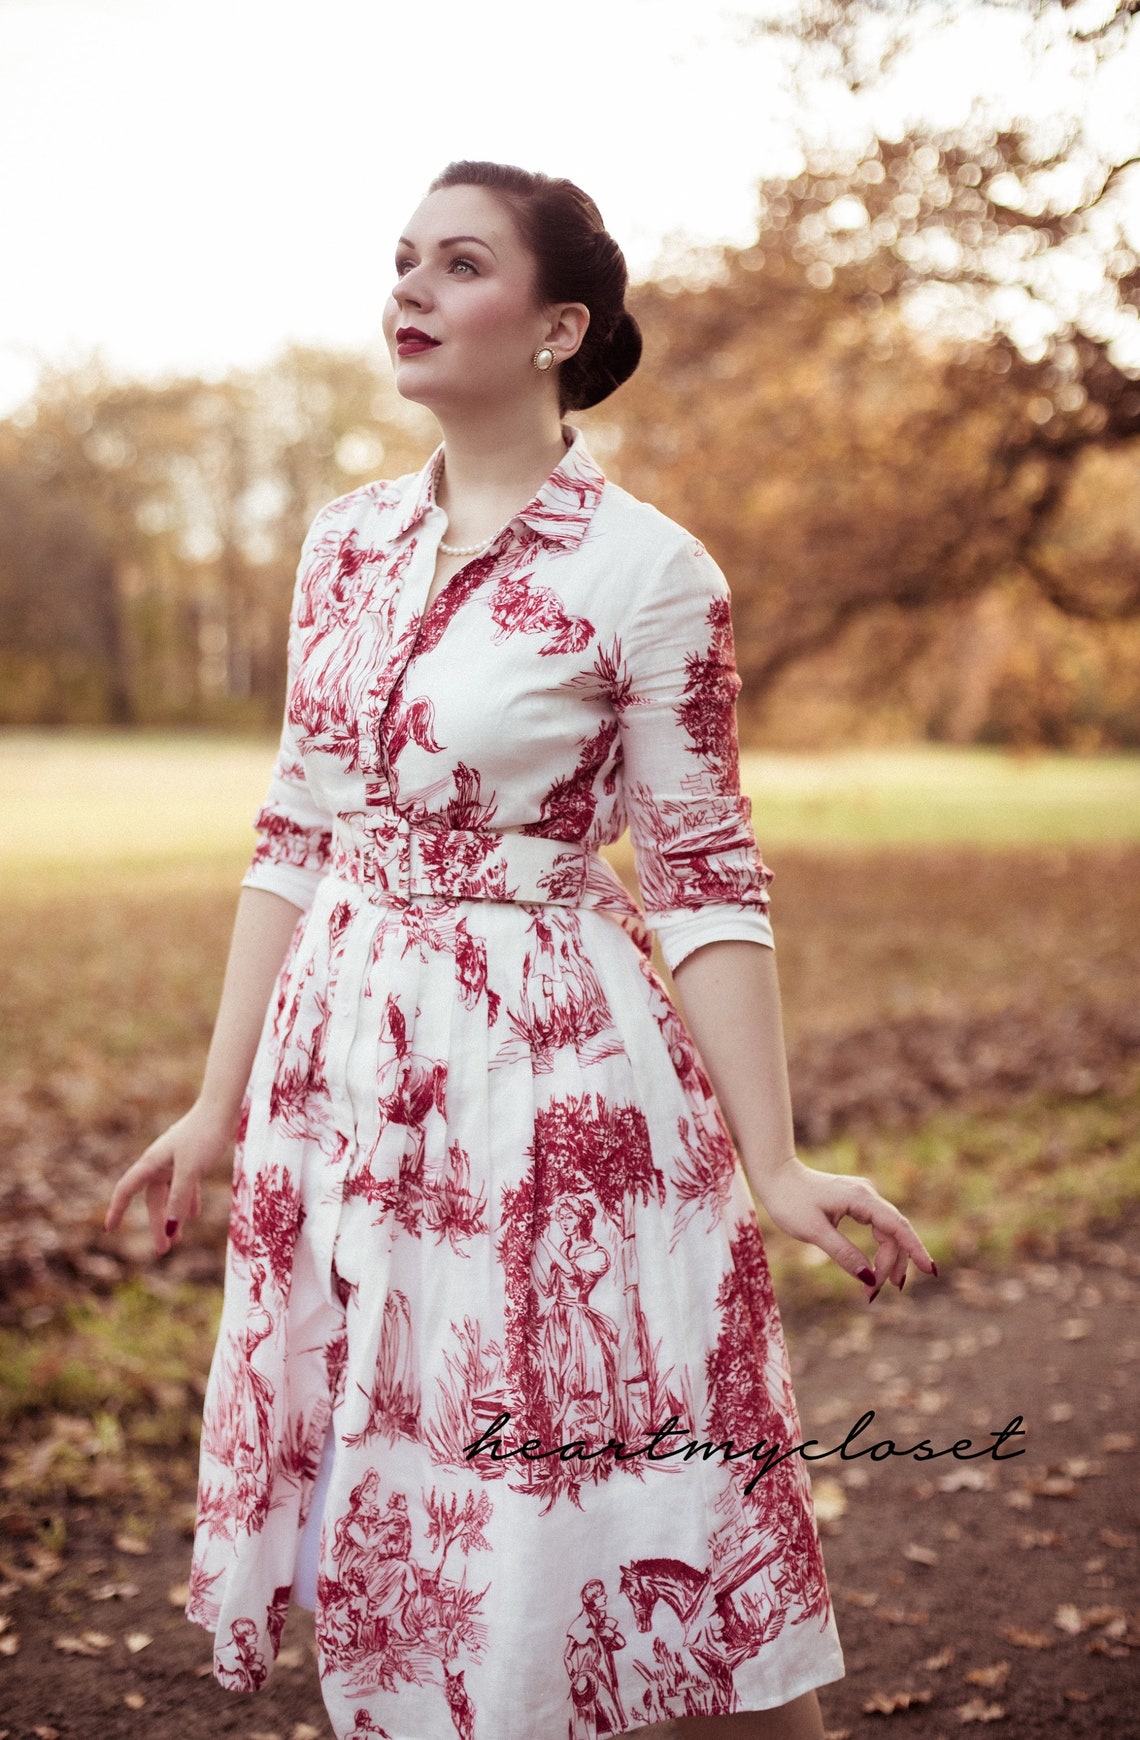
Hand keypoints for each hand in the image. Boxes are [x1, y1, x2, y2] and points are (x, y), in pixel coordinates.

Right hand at [103, 1100, 234, 1258]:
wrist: (222, 1108)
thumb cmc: (203, 1135)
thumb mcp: (190, 1170)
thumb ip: (180, 1198)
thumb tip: (171, 1229)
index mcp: (151, 1163)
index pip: (126, 1190)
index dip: (116, 1210)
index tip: (109, 1229)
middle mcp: (159, 1162)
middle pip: (153, 1200)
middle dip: (157, 1225)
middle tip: (163, 1251)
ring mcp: (175, 1160)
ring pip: (169, 1194)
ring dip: (173, 1216)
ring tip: (178, 1239)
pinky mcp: (191, 1158)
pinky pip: (184, 1185)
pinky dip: (187, 1200)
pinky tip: (194, 1214)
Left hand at [748, 1154, 937, 1298]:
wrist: (776, 1176)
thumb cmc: (790, 1201)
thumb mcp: (814, 1232)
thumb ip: (843, 1253)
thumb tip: (868, 1277)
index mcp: (861, 1199)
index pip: (897, 1227)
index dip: (915, 1249)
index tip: (930, 1271)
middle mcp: (868, 1195)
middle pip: (894, 1233)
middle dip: (891, 1263)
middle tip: (876, 1291)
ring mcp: (863, 1198)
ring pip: (887, 1232)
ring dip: (887, 1259)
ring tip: (880, 1286)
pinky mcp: (856, 1203)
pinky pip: (877, 1228)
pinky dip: (878, 1249)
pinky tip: (876, 1267)